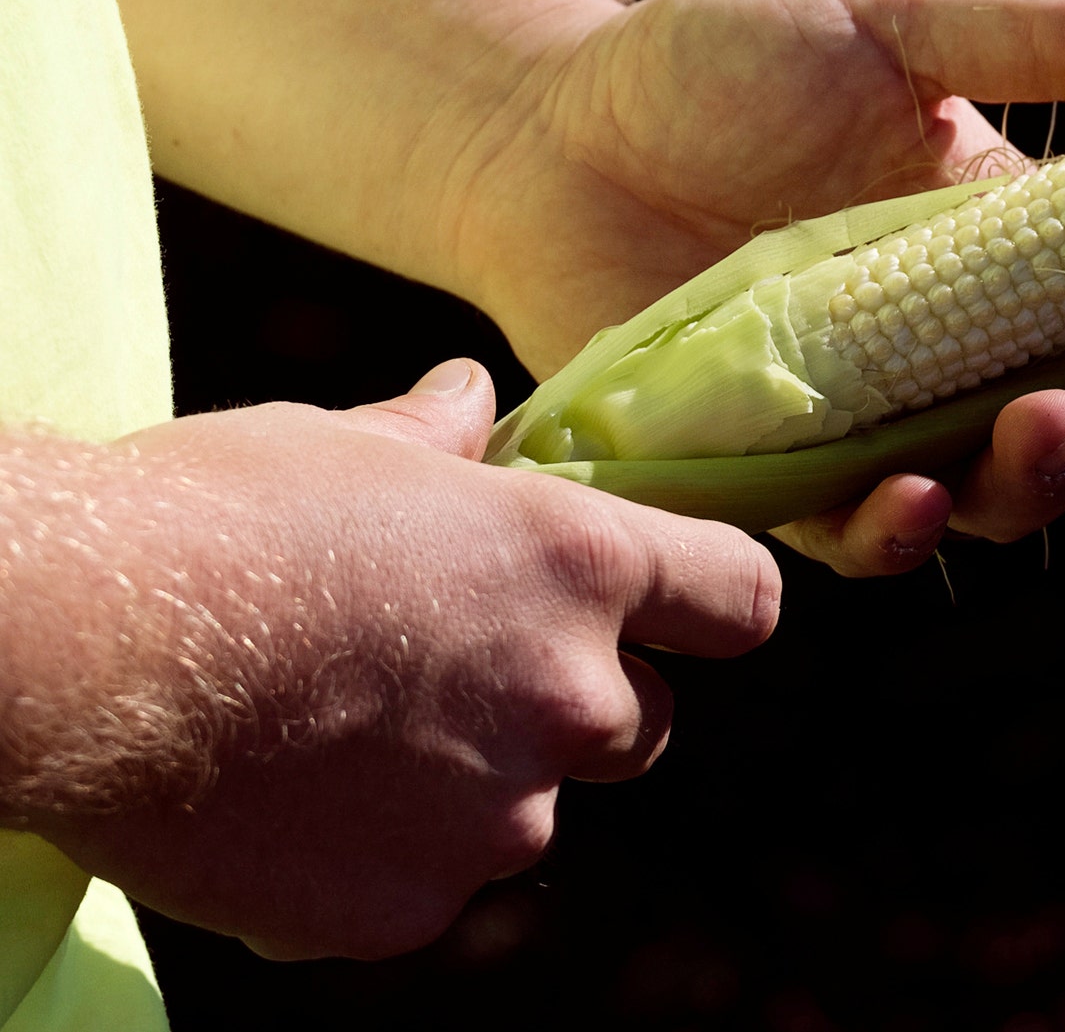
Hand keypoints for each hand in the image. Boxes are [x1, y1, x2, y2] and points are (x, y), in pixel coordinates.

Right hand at [12, 360, 777, 958]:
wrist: (75, 646)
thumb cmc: (214, 519)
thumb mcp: (345, 448)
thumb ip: (441, 443)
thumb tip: (472, 404)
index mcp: (576, 568)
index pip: (740, 598)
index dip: (718, 604)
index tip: (691, 610)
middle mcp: (567, 700)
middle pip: (645, 724)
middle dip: (578, 704)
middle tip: (464, 674)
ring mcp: (494, 818)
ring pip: (531, 811)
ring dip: (475, 783)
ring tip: (346, 737)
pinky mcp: (408, 908)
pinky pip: (429, 884)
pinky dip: (382, 854)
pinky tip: (291, 801)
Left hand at [444, 0, 1064, 572]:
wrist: (547, 128)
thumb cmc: (718, 65)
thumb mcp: (890, 19)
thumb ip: (1040, 37)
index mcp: (1016, 254)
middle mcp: (965, 355)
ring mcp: (880, 423)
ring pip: (1002, 494)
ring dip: (1049, 478)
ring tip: (1055, 424)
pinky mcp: (782, 478)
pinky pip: (861, 533)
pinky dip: (899, 530)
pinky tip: (913, 499)